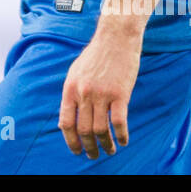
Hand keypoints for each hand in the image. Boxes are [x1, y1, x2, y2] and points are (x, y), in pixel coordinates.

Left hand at [57, 30, 141, 158]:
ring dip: (106, 144)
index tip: (76, 150)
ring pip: (101, 129)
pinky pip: (119, 122)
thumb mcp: (76, 71)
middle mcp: (84, 93)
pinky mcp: (120, 93)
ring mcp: (102, 94)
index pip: (66, 123)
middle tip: (94, 155)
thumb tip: (69, 115)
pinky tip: (124, 141)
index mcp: (70, 88)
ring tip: (110, 150)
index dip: (70, 140)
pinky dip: (122, 135)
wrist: (116, 37)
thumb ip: (73, 92)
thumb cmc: (97, 54)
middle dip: (88, 147)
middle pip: (84, 130)